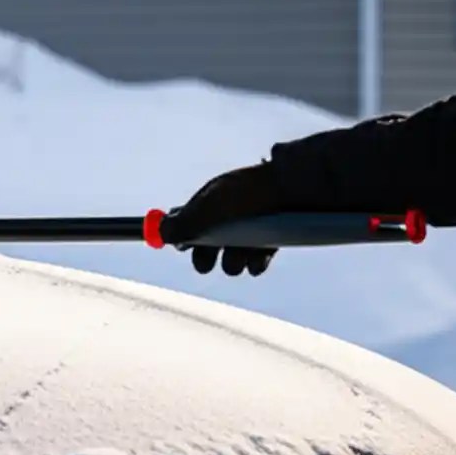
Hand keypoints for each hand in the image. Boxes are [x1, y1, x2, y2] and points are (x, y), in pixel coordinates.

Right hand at [159, 162, 282, 276]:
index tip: (182, 247)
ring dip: (233, 262)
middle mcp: (228, 221)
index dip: (184, 239)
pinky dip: (254, 264)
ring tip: (243, 251)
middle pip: (207, 252)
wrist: (296, 189)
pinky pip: (254, 265)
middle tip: (208, 261)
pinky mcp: (269, 245)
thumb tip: (159, 233)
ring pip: (232, 262)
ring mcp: (250, 235)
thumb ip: (185, 221)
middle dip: (207, 259)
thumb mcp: (211, 205)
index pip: (188, 228)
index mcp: (210, 207)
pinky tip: (260, 253)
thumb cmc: (249, 192)